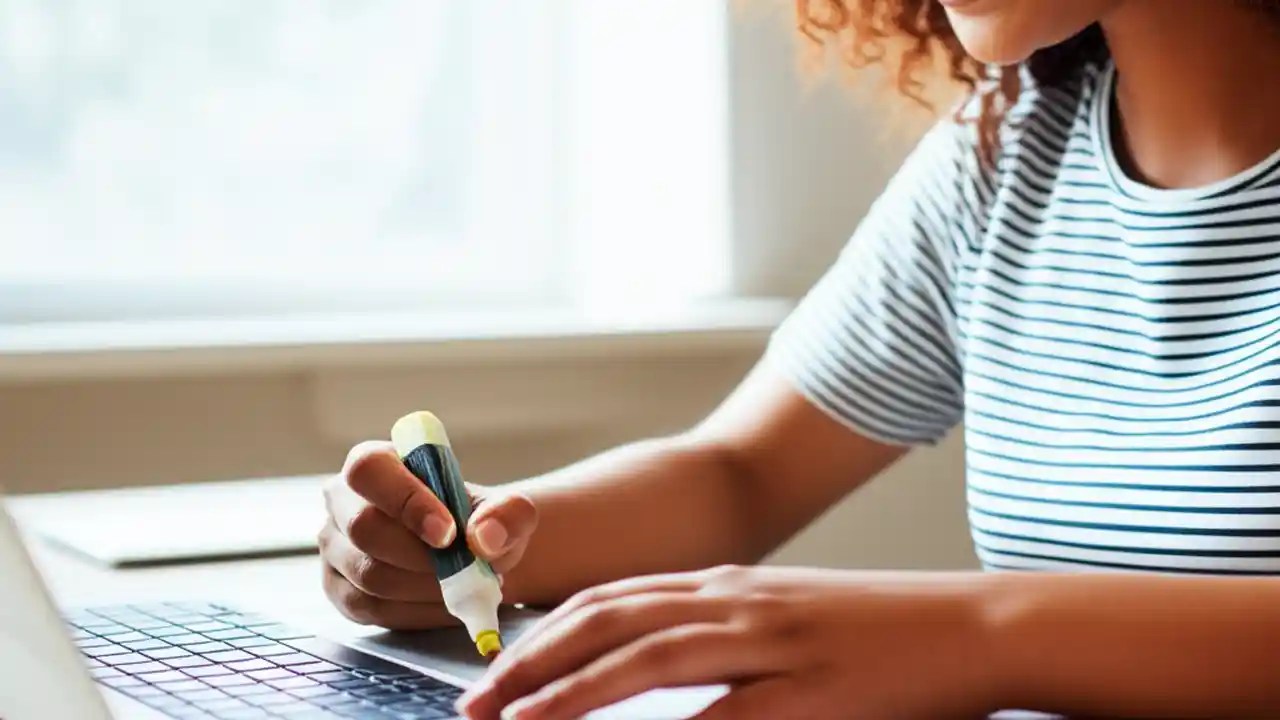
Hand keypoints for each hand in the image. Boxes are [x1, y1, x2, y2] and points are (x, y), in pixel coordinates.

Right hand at [319, 440, 537, 627]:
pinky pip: (370, 608)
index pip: (369, 471)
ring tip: (465, 585)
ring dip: (425, 588)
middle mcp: (342, 500)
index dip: (406, 501)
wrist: (473, 554)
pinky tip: (447, 604)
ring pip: (368, 574)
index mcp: (373, 462)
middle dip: (421, 556)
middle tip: (467, 569)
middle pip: (363, 528)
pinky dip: (417, 612)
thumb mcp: (508, 510)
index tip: (450, 532)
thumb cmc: (480, 520)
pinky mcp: (340, 589)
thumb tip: (484, 538)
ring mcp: (334, 547)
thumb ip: (508, 515)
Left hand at [457, 565, 999, 719]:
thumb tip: (651, 661)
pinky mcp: (807, 690)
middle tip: (475, 702)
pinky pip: (719, 719)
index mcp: (727, 584)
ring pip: (645, 658)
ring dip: (569, 693)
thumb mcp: (784, 615)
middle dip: (531, 660)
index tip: (499, 666)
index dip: (547, 630)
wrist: (970, 625)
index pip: (613, 598)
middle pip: (609, 620)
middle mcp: (735, 601)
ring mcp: (769, 642)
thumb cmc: (877, 628)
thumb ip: (719, 633)